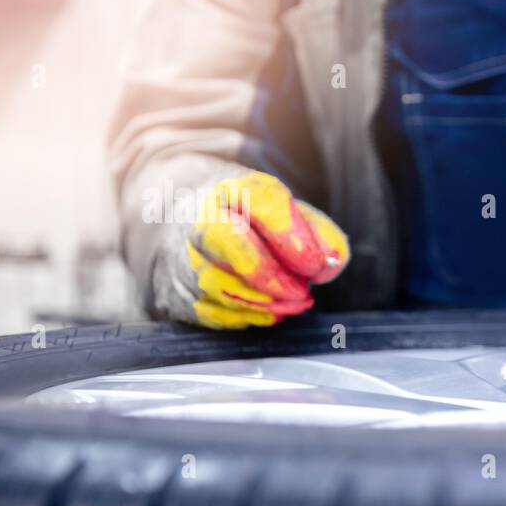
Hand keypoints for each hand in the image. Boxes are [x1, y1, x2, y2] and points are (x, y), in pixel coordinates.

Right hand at [156, 171, 349, 328]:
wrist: (190, 226)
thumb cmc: (254, 223)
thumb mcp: (293, 217)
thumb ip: (321, 235)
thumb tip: (330, 261)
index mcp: (234, 189)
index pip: (258, 199)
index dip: (289, 234)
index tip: (313, 264)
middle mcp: (199, 217)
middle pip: (225, 241)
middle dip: (271, 275)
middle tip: (304, 292)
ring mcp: (181, 256)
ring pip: (218, 284)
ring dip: (266, 302)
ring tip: (295, 302)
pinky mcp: (175, 292)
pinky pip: (213, 312)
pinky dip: (250, 317)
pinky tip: (272, 311)